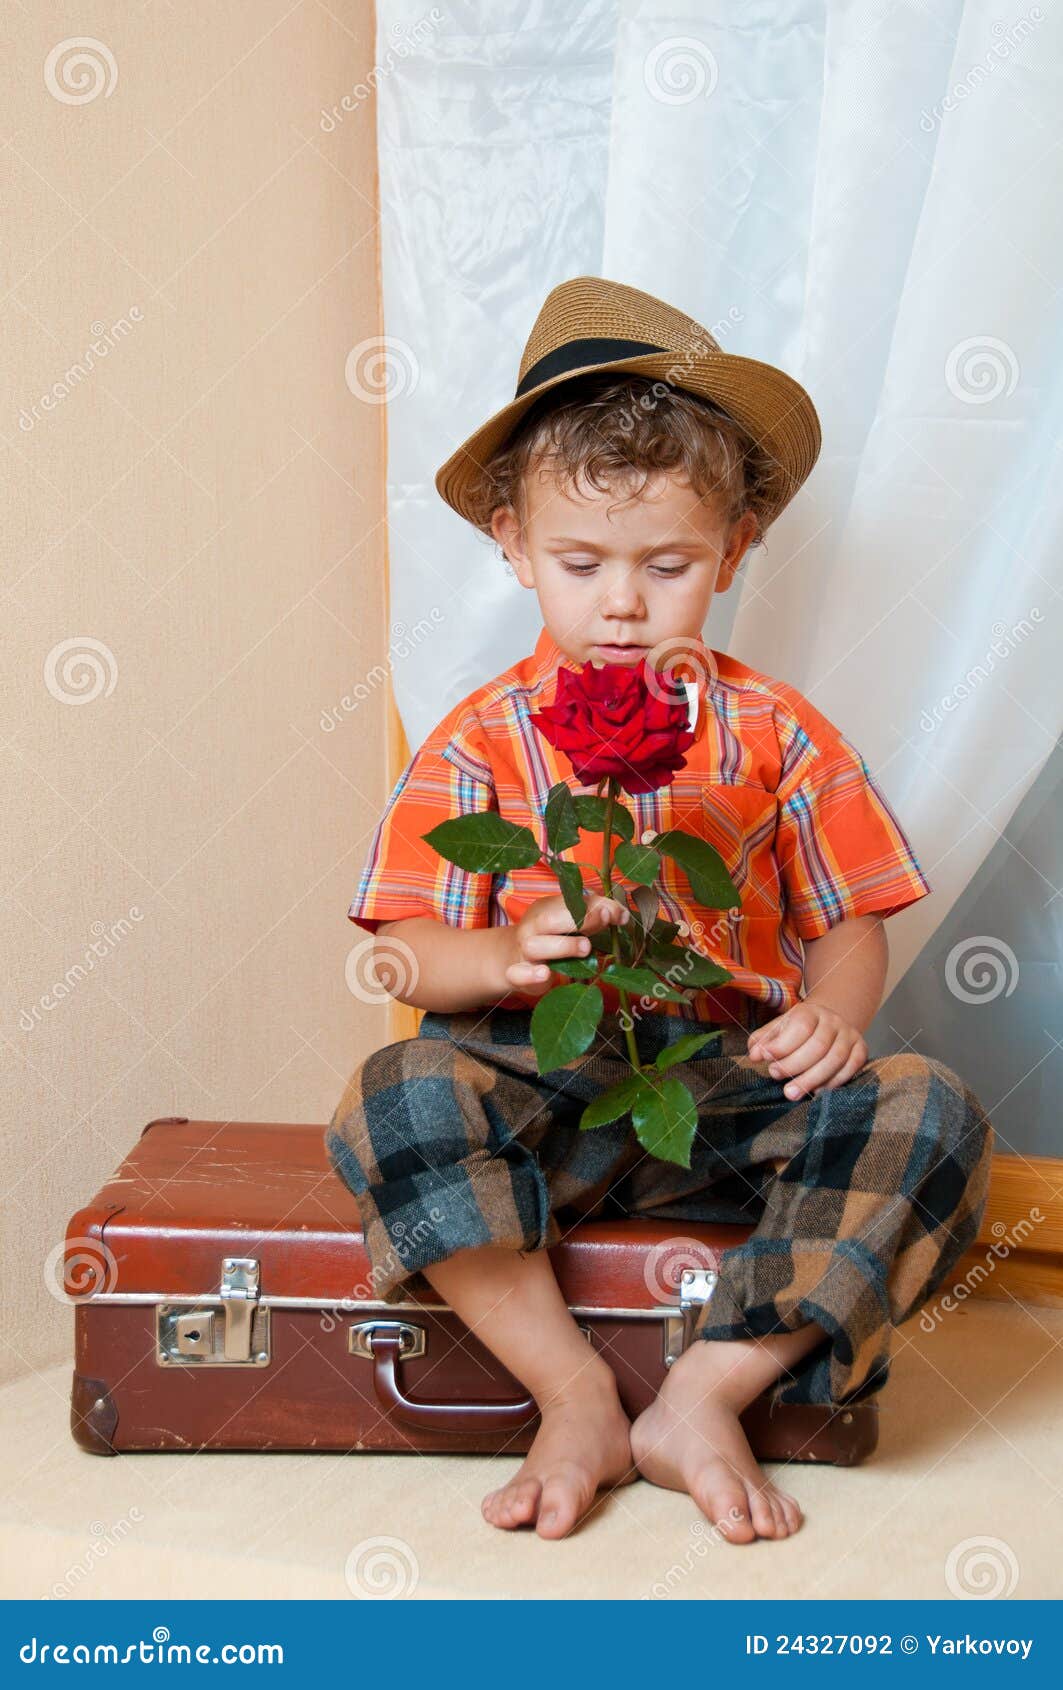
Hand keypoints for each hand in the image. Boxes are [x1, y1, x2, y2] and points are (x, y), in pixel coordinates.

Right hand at [503, 892, 628, 998]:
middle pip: (549, 919)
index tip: (618, 913)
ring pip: (535, 946)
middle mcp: (533, 928)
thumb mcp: (571, 923)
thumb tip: (623, 915)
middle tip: (603, 920)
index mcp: (545, 909)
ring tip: (586, 947)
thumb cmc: (550, 938)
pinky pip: (518, 974)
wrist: (512, 960)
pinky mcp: (519, 976)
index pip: (569, 902)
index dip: (594, 906)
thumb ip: (596, 915)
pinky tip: (545, 973)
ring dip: (562, 946)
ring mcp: (524, 952)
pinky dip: (530, 974)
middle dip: (578, 919)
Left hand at [747, 1001, 867, 1099]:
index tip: (765, 1059)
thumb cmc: (798, 1029)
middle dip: (794, 1065)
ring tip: (791, 1093)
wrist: (830, 1022)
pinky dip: (833, 1083)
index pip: (800, 1027)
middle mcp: (833, 1021)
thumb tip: (754, 1055)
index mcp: (811, 1011)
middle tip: (775, 1076)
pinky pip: (850, 1068)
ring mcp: (849, 1036)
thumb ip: (763, 1039)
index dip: (782, 1045)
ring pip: (835, 1059)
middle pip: (818, 1046)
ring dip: (812, 1079)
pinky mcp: (861, 1050)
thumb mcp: (778, 1027)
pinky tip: (816, 1092)